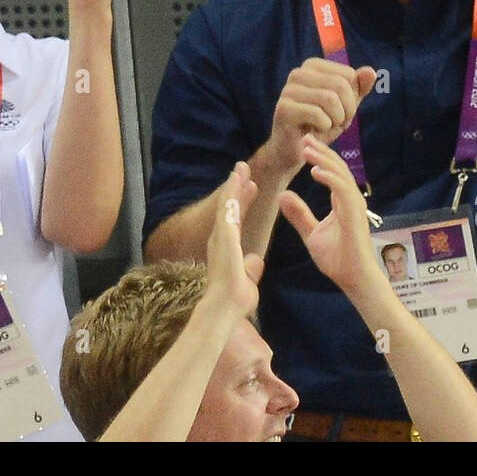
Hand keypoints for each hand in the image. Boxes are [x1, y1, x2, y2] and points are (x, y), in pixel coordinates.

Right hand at [203, 162, 262, 320]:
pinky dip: (231, 193)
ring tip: (240, 167)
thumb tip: (256, 260)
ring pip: (226, 203)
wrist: (225, 308)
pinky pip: (227, 209)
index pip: (236, 219)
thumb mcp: (248, 279)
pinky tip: (237, 179)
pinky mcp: (224, 236)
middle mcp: (220, 239)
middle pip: (229, 207)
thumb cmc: (235, 300)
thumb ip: (251, 268)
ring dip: (233, 184)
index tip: (251, 187)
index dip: (242, 202)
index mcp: (227, 248)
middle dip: (236, 188)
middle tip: (243, 170)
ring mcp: (220, 236)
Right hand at [263, 59, 376, 174]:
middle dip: (347, 109)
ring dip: (336, 119)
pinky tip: (315, 132)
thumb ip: (359, 88)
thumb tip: (370, 71)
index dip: (353, 97)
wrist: (297, 150)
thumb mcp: (346, 105)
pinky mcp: (283, 108)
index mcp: (313, 66)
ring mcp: (288, 90)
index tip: (344, 112)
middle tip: (339, 123)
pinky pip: (317, 114)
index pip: (348, 74)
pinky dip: (324, 127)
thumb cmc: (321, 125)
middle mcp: (298, 73)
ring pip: (329, 98)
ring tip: (328, 127)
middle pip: (340, 85)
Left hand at [278, 135, 384, 297]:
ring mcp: (354, 206)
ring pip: (341, 174)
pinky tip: (315, 171)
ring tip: (308, 148)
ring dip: (324, 159)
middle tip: (305, 137)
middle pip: (337, 167)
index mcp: (341, 202)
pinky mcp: (355, 215)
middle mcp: (351, 200)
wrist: (353, 279)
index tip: (303, 146)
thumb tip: (283, 196)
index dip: (319, 157)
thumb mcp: (311, 233)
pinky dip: (330, 178)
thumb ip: (299, 214)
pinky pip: (343, 190)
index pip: (332, 172)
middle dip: (321, 151)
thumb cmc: (337, 259)